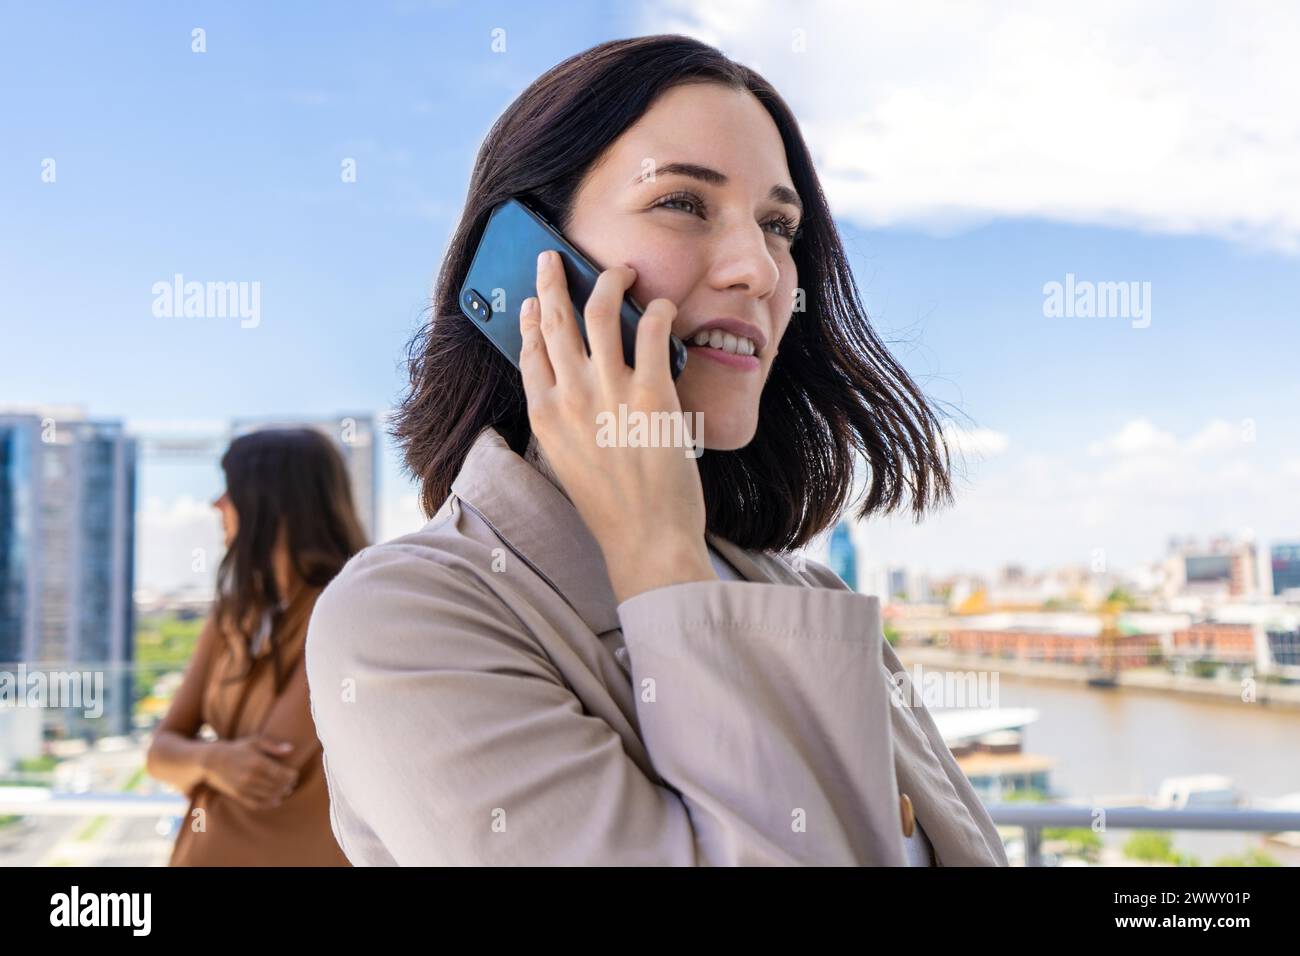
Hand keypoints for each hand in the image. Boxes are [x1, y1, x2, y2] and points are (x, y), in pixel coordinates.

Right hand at [202, 735, 298, 809]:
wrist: (212, 761)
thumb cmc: (237, 749)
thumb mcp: (254, 742)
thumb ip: (273, 746)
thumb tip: (291, 749)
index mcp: (258, 763)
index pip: (282, 774)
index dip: (291, 776)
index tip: (294, 775)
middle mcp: (251, 777)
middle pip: (277, 786)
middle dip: (287, 786)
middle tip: (292, 784)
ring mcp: (244, 788)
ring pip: (269, 796)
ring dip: (280, 795)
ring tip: (286, 791)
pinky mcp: (238, 796)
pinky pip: (257, 804)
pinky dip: (268, 804)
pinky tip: (275, 800)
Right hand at [519, 250, 716, 602]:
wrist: (644, 538)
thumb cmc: (612, 507)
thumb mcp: (569, 461)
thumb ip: (566, 421)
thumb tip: (574, 386)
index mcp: (544, 416)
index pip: (529, 351)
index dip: (530, 319)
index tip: (532, 301)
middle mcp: (570, 396)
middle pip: (554, 319)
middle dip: (552, 279)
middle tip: (554, 257)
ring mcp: (610, 391)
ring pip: (599, 310)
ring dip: (609, 279)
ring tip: (621, 269)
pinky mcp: (651, 393)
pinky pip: (652, 330)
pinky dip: (657, 310)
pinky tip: (663, 306)